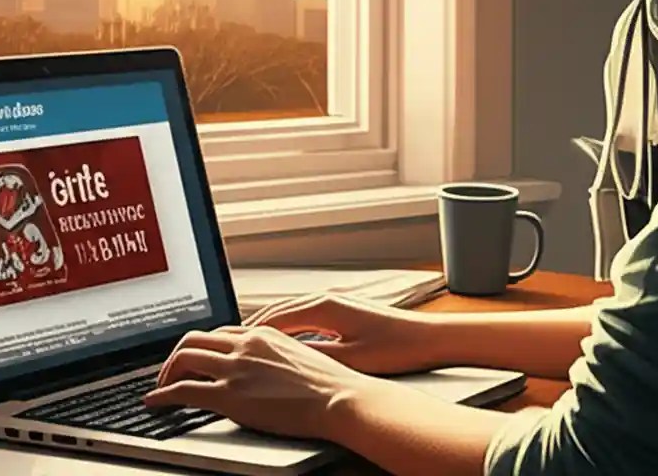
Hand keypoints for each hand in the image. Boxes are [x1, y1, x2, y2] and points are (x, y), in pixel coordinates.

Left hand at [142, 325, 380, 441]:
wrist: (341, 399)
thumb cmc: (331, 386)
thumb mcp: (300, 357)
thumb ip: (277, 356)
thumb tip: (267, 368)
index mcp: (263, 333)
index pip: (220, 332)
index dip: (202, 346)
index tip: (195, 357)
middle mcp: (245, 343)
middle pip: (195, 338)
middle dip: (177, 355)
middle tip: (171, 371)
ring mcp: (236, 367)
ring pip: (184, 357)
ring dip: (167, 372)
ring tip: (161, 386)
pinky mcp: (229, 394)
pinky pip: (184, 390)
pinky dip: (163, 395)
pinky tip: (156, 401)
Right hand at [244, 293, 441, 374]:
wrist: (429, 337)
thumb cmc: (396, 348)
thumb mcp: (351, 358)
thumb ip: (315, 356)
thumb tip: (285, 360)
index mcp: (325, 307)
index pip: (276, 318)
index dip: (251, 333)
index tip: (231, 345)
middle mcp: (327, 298)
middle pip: (278, 309)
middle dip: (253, 326)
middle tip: (228, 341)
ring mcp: (336, 301)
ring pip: (291, 310)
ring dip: (269, 323)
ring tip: (248, 340)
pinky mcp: (344, 309)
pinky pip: (305, 313)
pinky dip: (287, 324)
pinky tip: (283, 337)